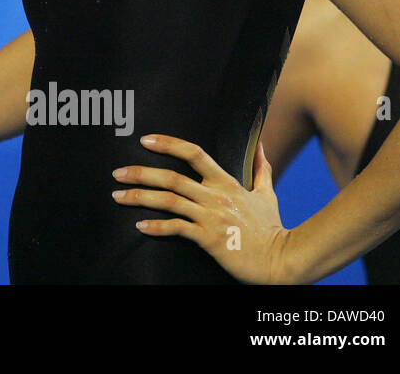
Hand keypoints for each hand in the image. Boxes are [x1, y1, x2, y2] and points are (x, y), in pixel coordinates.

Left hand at [112, 135, 296, 283]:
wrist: (282, 260)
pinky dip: (156, 227)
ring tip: (118, 196)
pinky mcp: (209, 239)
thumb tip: (261, 144)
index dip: (168, 143)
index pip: (194, 153)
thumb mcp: (267, 193)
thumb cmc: (271, 228)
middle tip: (117, 173)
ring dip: (140, 197)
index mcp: (226, 183)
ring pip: (169, 201)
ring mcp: (211, 217)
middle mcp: (215, 197)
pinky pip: (177, 229)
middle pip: (171, 178)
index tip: (145, 140)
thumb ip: (260, 168)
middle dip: (140, 173)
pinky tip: (140, 225)